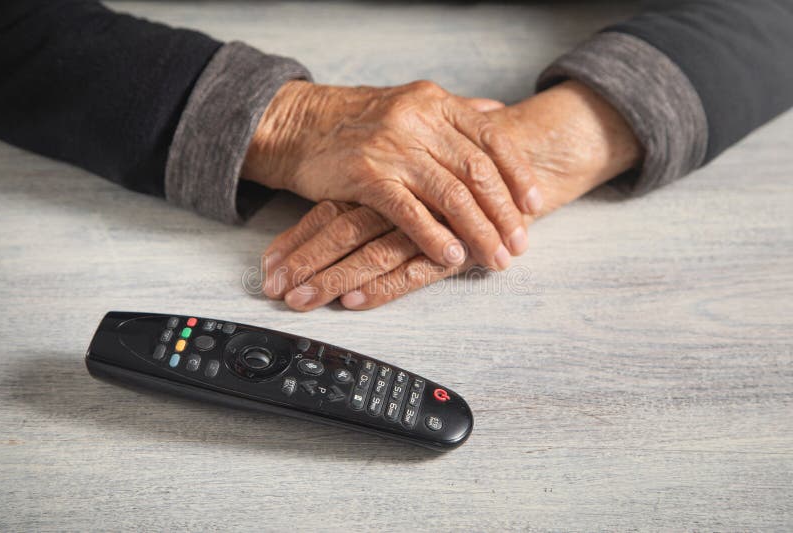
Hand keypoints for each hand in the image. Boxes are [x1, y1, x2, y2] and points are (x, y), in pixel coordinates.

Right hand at [241, 80, 542, 294]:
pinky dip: (434, 237)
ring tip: (494, 258)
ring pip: (451, 194)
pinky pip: (410, 212)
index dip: (518, 174)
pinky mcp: (366, 175)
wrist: (300, 125)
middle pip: (478, 171)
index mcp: (436, 103)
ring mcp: (393, 147)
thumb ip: (456, 111)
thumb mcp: (412, 104)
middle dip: (504, 212)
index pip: (493, 139)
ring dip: (479, 231)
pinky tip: (452, 256)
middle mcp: (419, 120)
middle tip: (520, 244)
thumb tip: (500, 112)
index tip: (535, 204)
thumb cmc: (359, 121)